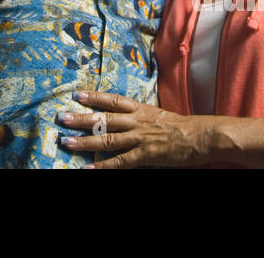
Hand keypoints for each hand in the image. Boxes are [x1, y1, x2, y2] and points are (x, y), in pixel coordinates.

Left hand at [58, 91, 214, 167]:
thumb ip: (140, 117)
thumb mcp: (158, 115)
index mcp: (140, 109)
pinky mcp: (145, 155)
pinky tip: (89, 168)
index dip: (94, 97)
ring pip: (107, 139)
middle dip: (81, 118)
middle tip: (62, 117)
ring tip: (67, 142)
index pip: (112, 100)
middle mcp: (136, 121)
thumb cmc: (182, 126)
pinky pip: (120, 162)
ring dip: (85, 141)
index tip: (76, 94)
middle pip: (103, 118)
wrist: (202, 135)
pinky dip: (103, 165)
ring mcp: (139, 138)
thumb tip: (125, 118)